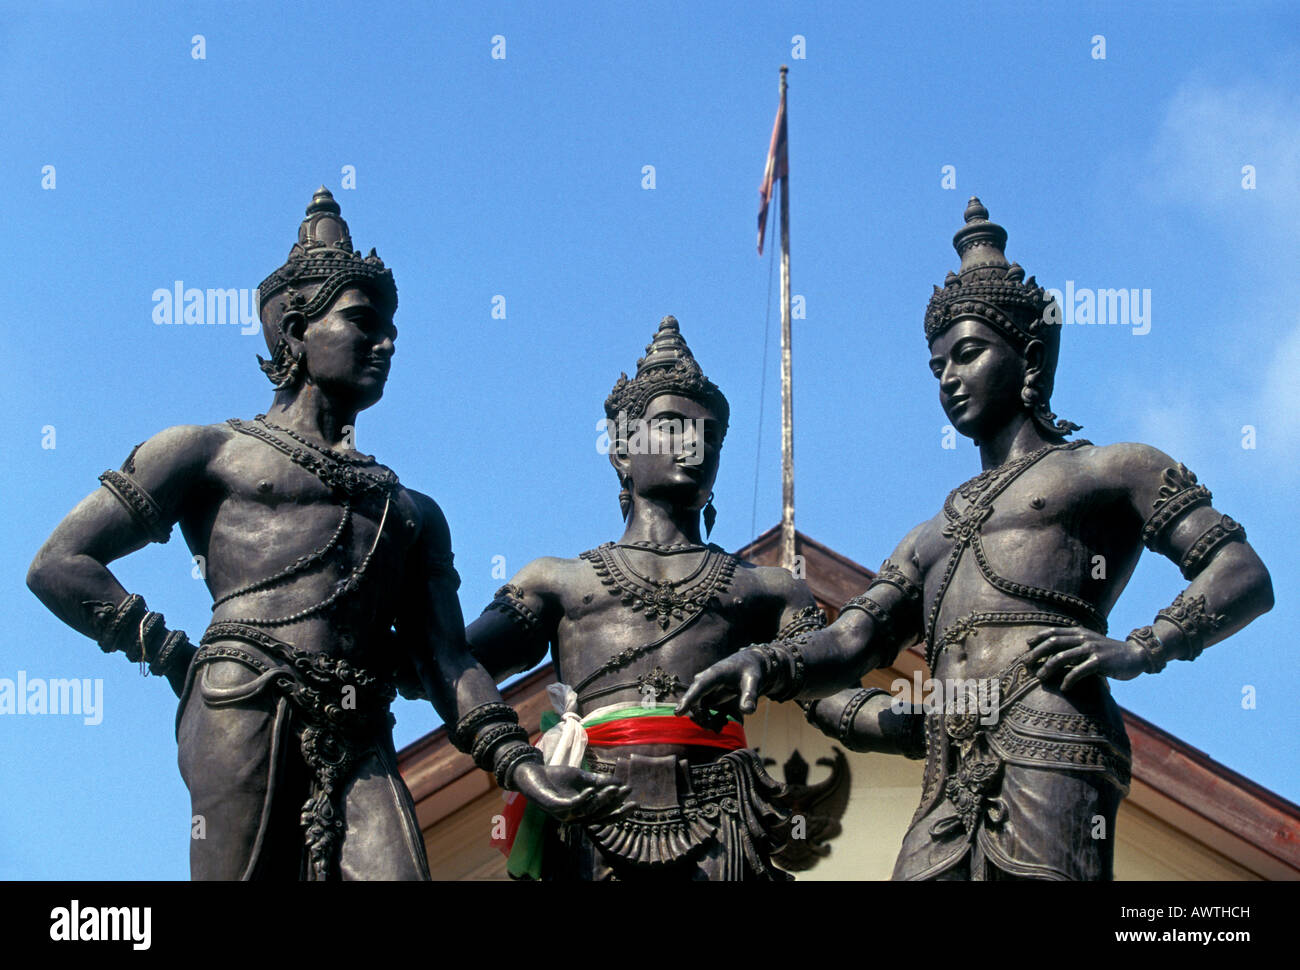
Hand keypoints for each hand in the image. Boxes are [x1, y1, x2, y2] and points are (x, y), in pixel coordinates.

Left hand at [511, 762, 632, 823]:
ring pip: (587, 811)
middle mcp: (575, 817)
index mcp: (582, 812)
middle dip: (615, 806)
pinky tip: (590, 790)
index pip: (605, 815)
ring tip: (614, 789)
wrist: (532, 774)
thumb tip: (620, 783)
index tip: (635, 802)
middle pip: (599, 816)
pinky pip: (570, 806)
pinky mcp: (553, 807)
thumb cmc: (556, 778)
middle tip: (627, 794)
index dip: (620, 811)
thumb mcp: (582, 778)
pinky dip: (581, 799)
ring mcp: (563, 814)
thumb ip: (599, 782)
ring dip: (601, 800)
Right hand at [674, 649, 765, 721]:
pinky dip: (708, 717)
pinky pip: (701, 708)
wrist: (749, 663)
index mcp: (715, 674)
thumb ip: (750, 696)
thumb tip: (748, 711)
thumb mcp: (754, 682)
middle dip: (702, 717)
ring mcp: (704, 687)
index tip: (678, 713)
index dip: (688, 700)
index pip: (699, 687)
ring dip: (705, 719)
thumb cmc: (751, 670)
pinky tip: (720, 722)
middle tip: (717, 728)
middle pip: (695, 700)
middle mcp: (705, 679)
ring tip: (720, 727)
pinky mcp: (706, 693)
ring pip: (697, 706)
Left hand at [1027, 627, 1147, 690]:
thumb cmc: (1109, 652)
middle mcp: (1083, 638)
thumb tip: (1053, 655)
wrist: (1135, 655)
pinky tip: (1064, 688)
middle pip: (1053, 643)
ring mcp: (1091, 649)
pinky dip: (1069, 680)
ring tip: (1040, 677)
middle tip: (1025, 664)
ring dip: (1048, 667)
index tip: (1026, 646)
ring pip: (1063, 656)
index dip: (1039, 637)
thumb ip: (1074, 646)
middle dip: (1037, 653)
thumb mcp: (1090, 644)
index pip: (1054, 632)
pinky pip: (1079, 671)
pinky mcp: (1100, 661)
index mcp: (1080, 632)